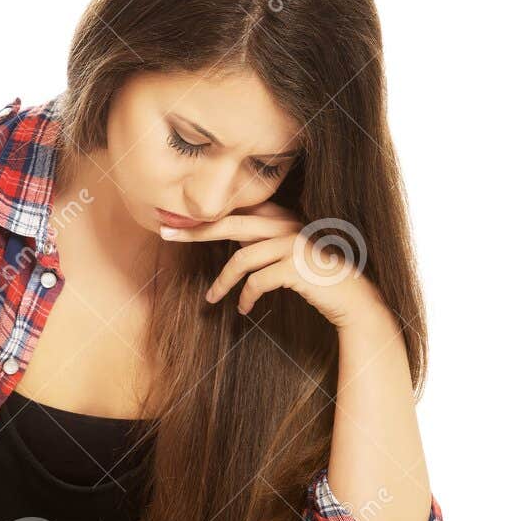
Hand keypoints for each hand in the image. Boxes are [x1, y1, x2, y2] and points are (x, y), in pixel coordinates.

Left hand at [160, 200, 385, 330]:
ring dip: (222, 281)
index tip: (177, 221)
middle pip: (232, 223)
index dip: (207, 216)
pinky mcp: (297, 268)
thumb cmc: (319, 280)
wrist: (354, 300)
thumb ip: (266, 244)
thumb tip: (233, 248)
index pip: (239, 211)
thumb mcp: (290, 256)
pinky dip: (246, 296)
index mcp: (284, 218)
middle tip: (166, 233)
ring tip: (211, 299)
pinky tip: (243, 308)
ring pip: (242, 258)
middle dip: (196, 230)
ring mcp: (293, 245)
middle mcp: (288, 225)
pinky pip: (258, 281)